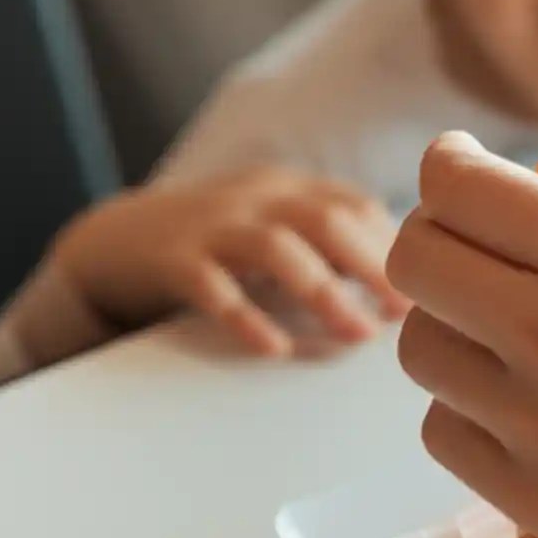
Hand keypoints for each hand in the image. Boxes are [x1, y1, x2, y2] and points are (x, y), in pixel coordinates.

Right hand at [52, 167, 410, 355]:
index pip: (355, 205)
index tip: (424, 288)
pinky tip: (274, 348)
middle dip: (371, 265)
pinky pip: (210, 285)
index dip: (392, 246)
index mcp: (288, 189)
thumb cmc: (218, 249)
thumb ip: (332, 253)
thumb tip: (403, 299)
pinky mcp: (169, 260)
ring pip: (274, 246)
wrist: (113, 243)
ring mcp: (210, 225)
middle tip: (403, 313)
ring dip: (324, 292)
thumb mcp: (278, 234)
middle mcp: (254, 198)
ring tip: (359, 335)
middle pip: (324, 217)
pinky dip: (246, 316)